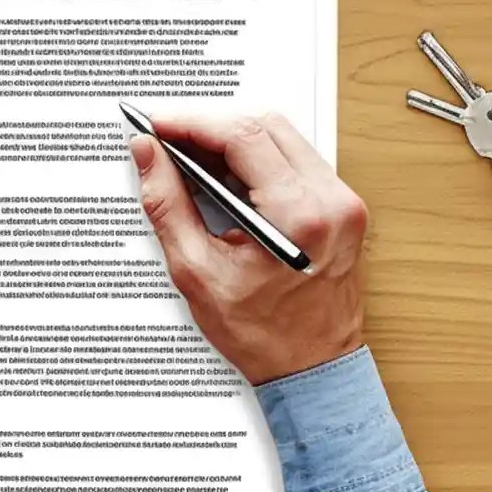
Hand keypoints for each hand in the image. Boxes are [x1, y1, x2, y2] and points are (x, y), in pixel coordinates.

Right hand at [128, 114, 367, 384]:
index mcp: (299, 217)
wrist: (312, 369)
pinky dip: (257, 155)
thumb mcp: (198, 273)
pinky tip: (225, 172)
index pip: (243, 136)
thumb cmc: (263, 336)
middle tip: (167, 137)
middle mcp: (331, 201)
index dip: (192, 122)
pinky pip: (296, 157)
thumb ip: (167, 205)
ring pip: (283, 135)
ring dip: (233, 136)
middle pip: (265, 125)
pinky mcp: (342, 206)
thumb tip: (148, 157)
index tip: (158, 125)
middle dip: (209, 124)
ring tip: (190, 155)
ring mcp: (343, 202)